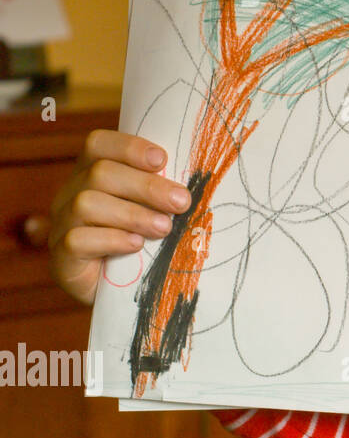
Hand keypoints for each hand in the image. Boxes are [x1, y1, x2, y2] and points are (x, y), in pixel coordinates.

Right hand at [48, 129, 191, 306]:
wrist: (125, 293)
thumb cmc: (147, 243)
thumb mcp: (157, 211)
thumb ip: (164, 191)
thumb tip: (197, 178)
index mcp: (92, 173)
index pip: (98, 144)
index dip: (129, 146)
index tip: (162, 160)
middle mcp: (70, 194)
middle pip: (99, 173)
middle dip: (146, 186)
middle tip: (181, 202)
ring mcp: (61, 225)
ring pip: (86, 204)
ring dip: (132, 214)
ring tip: (164, 228)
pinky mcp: (61, 259)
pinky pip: (77, 240)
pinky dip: (111, 239)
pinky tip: (136, 245)